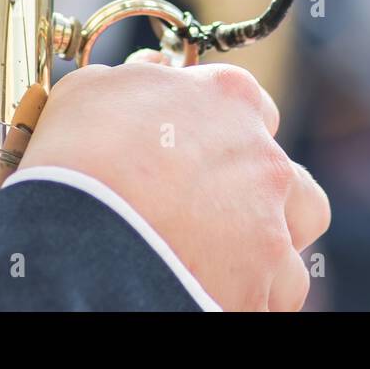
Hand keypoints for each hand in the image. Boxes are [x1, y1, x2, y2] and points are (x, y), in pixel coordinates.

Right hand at [18, 56, 329, 310]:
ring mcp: (274, 231)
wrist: (81, 249)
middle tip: (205, 214)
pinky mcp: (267, 292)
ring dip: (261, 249)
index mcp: (229, 100)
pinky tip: (205, 290)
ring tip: (211, 262)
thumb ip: (136, 79)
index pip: (249, 105)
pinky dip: (248, 295)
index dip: (220, 130)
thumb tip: (149, 73)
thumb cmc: (78, 161)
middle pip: (285, 178)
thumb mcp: (91, 92)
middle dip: (256, 195)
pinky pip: (272, 295)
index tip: (192, 149)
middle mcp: (265, 162)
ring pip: (291, 241)